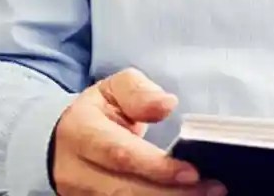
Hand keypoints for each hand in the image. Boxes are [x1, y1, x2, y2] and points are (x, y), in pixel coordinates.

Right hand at [52, 68, 225, 195]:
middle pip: (124, 190)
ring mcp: (80, 195)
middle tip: (213, 189)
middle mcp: (75, 171)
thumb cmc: (98, 112)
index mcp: (80, 133)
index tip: (192, 172)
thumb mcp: (114, 89)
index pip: (120, 154)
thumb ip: (139, 92)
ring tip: (208, 195)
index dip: (156, 166)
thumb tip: (166, 105)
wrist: (60, 141)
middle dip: (171, 193)